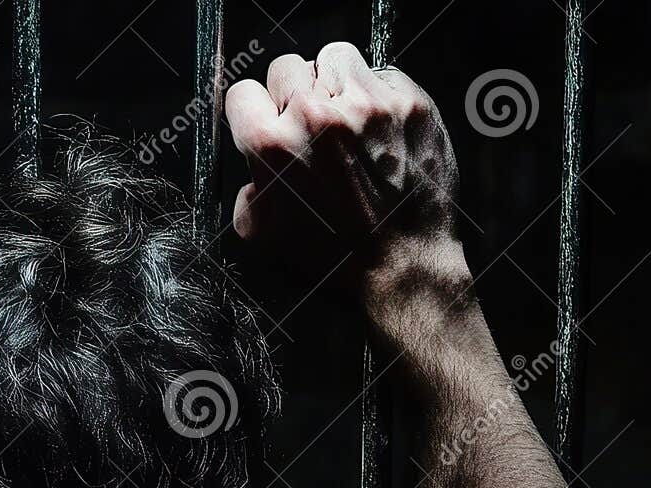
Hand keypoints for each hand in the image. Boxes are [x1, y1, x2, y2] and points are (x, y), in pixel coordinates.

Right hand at [225, 43, 464, 306]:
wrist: (404, 267)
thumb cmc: (334, 259)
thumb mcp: (263, 236)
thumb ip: (247, 192)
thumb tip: (254, 172)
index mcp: (271, 145)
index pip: (243, 92)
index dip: (253, 110)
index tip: (267, 123)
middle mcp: (315, 116)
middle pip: (287, 67)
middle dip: (293, 95)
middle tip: (310, 127)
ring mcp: (366, 104)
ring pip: (335, 57)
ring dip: (334, 83)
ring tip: (345, 117)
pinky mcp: (408, 102)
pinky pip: (382, 74)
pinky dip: (378, 95)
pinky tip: (379, 129)